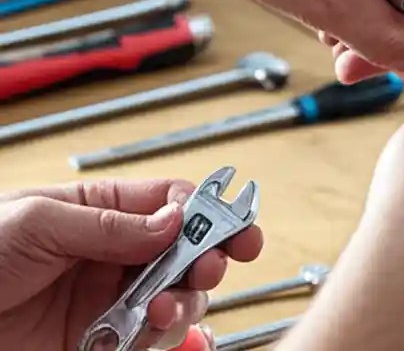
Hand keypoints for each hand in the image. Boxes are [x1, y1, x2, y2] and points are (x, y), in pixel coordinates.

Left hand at [0, 178, 262, 350]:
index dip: (209, 211)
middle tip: (212, 266)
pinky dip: (165, 337)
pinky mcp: (101, 342)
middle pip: (187, 251)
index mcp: (98, 210)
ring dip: (184, 302)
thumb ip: (109, 222)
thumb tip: (174, 221)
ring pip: (177, 297)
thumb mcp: (35, 221)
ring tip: (163, 309)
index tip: (233, 226)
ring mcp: (109, 300)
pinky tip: (159, 331)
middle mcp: (111, 254)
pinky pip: (151, 339)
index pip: (171, 203)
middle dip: (209, 258)